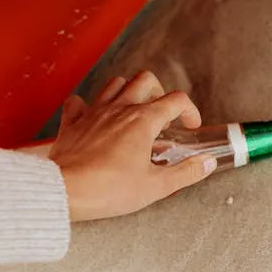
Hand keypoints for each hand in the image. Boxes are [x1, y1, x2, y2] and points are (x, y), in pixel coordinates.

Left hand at [49, 71, 216, 221]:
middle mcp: (119, 109)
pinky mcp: (72, 123)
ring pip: (114, 84)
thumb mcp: (156, 186)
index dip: (189, 111)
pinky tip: (94, 118)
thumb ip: (185, 172)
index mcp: (143, 121)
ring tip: (134, 112)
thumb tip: (206, 163)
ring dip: (128, 92)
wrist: (65, 191)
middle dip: (159, 92)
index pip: (176, 100)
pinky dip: (88, 105)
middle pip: (145, 80)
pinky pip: (79, 102)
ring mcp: (94, 112)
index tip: (190, 126)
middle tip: (162, 114)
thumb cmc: (109, 189)